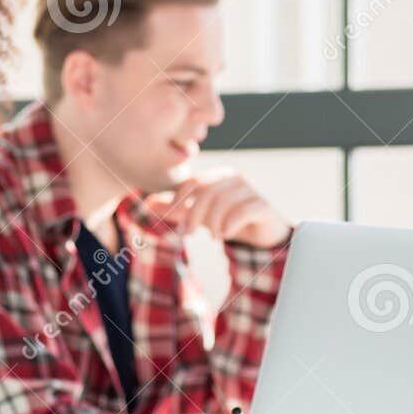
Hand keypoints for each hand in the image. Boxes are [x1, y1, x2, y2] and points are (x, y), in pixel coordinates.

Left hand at [145, 169, 289, 248]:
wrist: (263, 232)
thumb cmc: (228, 219)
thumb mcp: (200, 214)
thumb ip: (178, 208)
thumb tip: (148, 203)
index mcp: (218, 176)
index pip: (193, 182)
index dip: (178, 199)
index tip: (170, 218)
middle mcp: (235, 178)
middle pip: (207, 191)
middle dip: (193, 214)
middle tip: (187, 234)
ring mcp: (251, 189)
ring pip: (224, 201)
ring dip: (212, 223)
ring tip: (211, 237)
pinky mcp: (263, 204)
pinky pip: (244, 210)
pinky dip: (230, 224)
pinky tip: (225, 235)